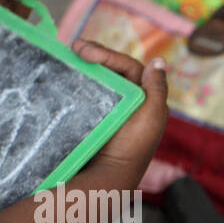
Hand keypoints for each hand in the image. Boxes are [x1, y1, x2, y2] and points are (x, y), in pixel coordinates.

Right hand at [72, 38, 169, 185]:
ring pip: (96, 78)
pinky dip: (75, 81)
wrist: (107, 175)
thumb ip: (156, 89)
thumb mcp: (151, 116)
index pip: (126, 66)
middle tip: (74, 47)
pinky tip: (64, 74)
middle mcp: (125, 100)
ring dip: (83, 64)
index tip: (85, 51)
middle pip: (110, 68)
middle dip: (94, 54)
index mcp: (143, 98)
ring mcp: (105, 108)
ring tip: (68, 54)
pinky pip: (83, 93)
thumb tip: (158, 61)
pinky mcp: (89, 117)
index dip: (108, 54)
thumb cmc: (132, 148)